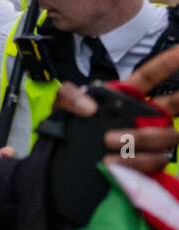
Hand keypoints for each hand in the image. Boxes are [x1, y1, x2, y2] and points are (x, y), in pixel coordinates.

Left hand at [51, 46, 178, 173]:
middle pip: (175, 106)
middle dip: (177, 101)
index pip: (151, 77)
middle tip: (147, 115)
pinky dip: (138, 162)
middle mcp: (145, 117)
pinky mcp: (148, 165)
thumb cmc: (69, 128)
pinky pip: (157, 162)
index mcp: (128, 98)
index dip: (166, 64)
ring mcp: (150, 141)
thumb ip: (69, 96)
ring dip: (142, 138)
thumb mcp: (63, 107)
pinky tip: (117, 163)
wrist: (61, 161)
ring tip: (109, 142)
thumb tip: (88, 106)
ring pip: (168, 136)